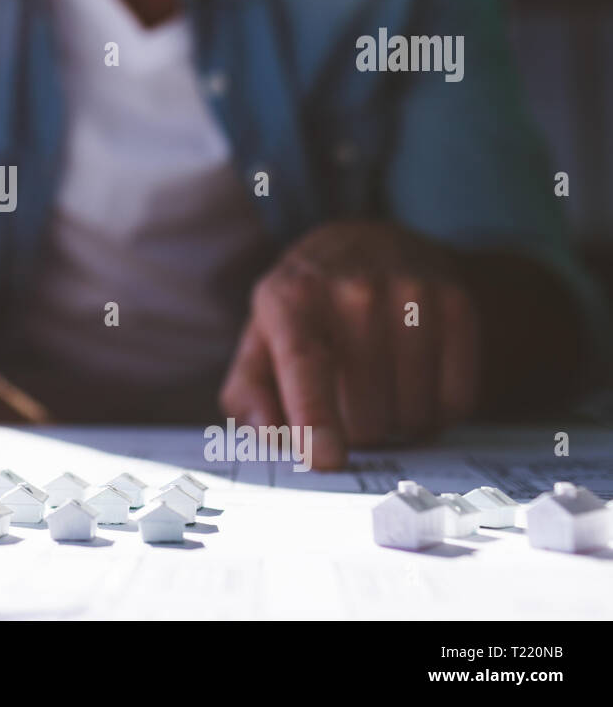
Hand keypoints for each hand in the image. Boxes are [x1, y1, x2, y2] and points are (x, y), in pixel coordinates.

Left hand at [218, 221, 479, 468]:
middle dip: (353, 429)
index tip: (327, 460)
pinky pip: (454, 400)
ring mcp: (412, 293)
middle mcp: (353, 289)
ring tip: (378, 390)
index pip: (305, 363)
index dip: (315, 416)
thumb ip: (248, 395)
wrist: (370, 246)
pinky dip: (434, 413)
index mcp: (292, 298)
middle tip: (346, 400)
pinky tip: (414, 386)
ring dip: (395, 423)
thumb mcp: (260, 340)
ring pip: (411, 412)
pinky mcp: (457, 304)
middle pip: (363, 411)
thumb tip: (270, 434)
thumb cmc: (305, 312)